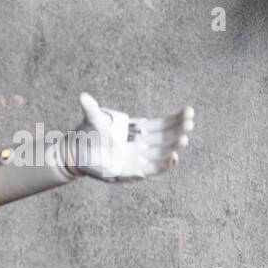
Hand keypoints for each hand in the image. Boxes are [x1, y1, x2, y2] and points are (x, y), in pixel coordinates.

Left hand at [57, 92, 194, 182]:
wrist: (77, 155)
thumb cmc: (87, 136)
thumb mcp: (92, 121)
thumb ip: (91, 109)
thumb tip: (82, 96)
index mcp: (138, 130)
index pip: (162, 124)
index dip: (176, 119)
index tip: (190, 111)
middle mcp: (142, 144)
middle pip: (166, 137)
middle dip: (179, 131)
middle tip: (190, 123)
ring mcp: (138, 158)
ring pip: (163, 153)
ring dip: (174, 147)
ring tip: (184, 139)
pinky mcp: (133, 171)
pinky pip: (153, 169)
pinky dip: (164, 165)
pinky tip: (174, 158)